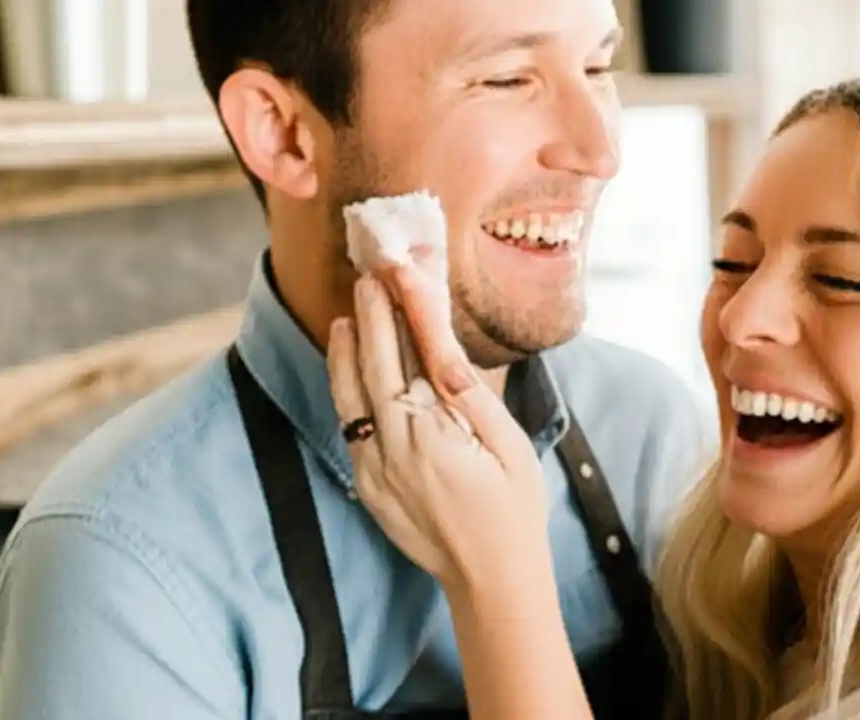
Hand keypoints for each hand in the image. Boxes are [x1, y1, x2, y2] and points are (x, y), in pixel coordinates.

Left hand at [327, 268, 549, 592]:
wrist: (490, 578)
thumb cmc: (513, 509)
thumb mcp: (507, 446)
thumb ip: (468, 394)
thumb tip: (442, 349)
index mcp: (433, 433)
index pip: (413, 352)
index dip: (404, 307)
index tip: (398, 270)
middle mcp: (394, 447)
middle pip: (373, 366)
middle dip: (371, 317)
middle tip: (369, 276)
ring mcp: (374, 469)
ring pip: (348, 396)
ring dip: (347, 352)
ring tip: (346, 315)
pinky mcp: (368, 487)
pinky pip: (350, 427)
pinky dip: (347, 392)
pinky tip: (351, 372)